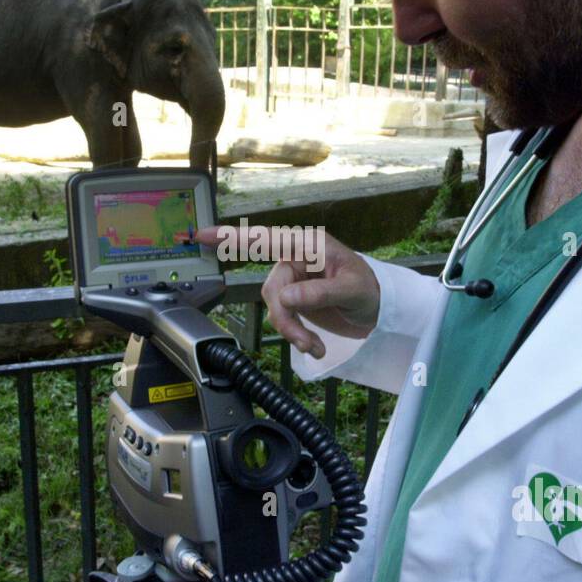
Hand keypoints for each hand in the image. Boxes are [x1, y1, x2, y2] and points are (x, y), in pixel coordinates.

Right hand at [195, 224, 379, 358]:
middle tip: (306, 342)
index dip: (232, 237)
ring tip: (314, 346)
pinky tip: (314, 344)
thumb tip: (286, 297)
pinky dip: (295, 334)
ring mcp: (294, 280)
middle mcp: (297, 259)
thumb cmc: (370, 288)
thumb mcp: (351, 290)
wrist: (380, 308)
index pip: (266, 239)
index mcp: (309, 245)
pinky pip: (283, 317)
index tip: (201, 235)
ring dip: (292, 330)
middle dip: (286, 319)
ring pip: (275, 307)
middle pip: (271, 289)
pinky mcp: (295, 299)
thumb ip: (319, 293)